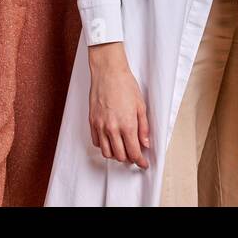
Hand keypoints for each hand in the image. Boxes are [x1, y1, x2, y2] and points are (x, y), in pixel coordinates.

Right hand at [88, 42, 150, 166]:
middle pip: (120, 156)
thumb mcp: (141, 106)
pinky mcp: (92, 122)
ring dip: (116, 155)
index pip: (134, 152)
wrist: (108, 73)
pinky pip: (97, 143)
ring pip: (107, 152)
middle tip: (135, 155)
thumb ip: (144, 127)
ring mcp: (100, 126)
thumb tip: (145, 143)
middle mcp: (112, 129)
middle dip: (129, 158)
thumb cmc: (125, 86)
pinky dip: (104, 146)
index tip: (143, 164)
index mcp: (127, 125)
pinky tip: (111, 141)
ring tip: (123, 149)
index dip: (140, 161)